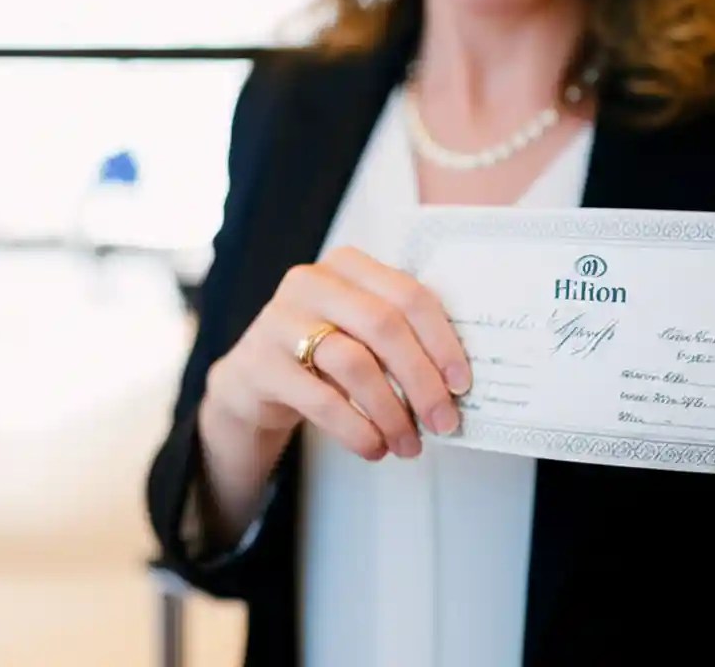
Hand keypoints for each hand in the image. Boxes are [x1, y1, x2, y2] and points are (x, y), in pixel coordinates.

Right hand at [203, 246, 469, 459]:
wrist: (252, 383)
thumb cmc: (323, 356)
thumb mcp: (359, 332)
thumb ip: (402, 337)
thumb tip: (457, 382)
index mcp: (348, 265)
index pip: (408, 295)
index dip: (442, 341)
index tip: (462, 384)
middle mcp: (311, 282)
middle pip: (384, 325)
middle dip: (422, 380)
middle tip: (444, 422)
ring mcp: (280, 320)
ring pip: (354, 363)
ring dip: (391, 412)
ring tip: (410, 445)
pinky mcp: (260, 363)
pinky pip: (321, 399)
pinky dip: (356, 429)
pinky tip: (374, 448)